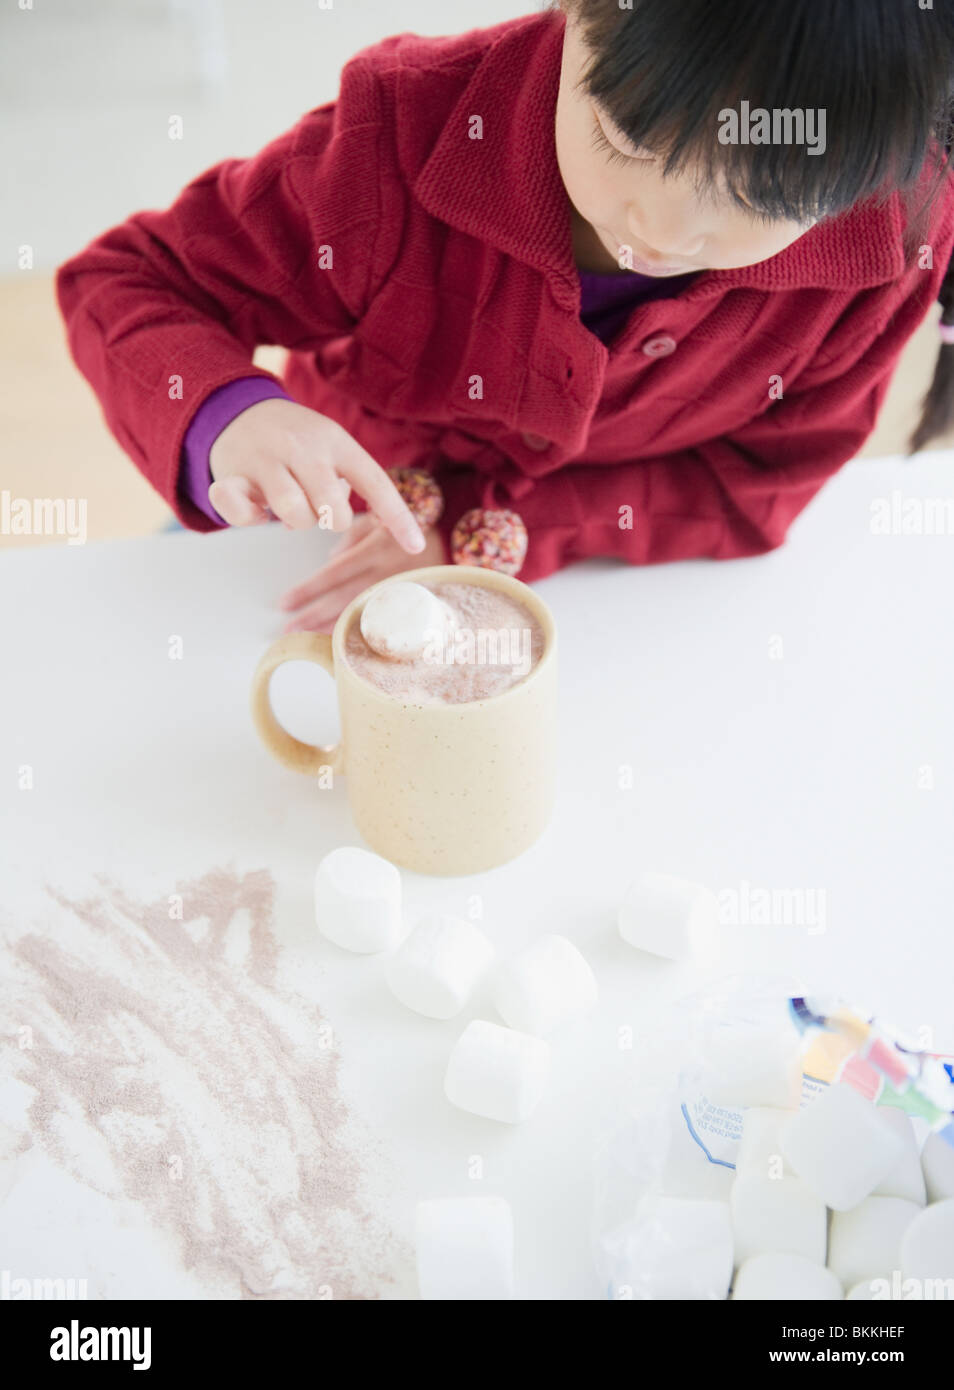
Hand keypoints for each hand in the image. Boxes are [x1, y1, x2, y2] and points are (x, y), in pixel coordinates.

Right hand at [208, 398, 425, 552]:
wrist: (237, 409)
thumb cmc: (296, 441)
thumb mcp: (331, 446)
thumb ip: (352, 480)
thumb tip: (377, 526)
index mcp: (335, 441)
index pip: (374, 482)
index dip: (397, 516)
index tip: (416, 547)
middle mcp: (302, 448)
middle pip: (332, 509)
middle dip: (330, 520)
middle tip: (316, 505)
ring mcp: (266, 459)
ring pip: (294, 514)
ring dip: (296, 522)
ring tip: (290, 505)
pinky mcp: (232, 475)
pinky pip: (244, 514)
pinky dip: (251, 519)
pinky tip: (256, 507)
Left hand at [279, 513, 447, 631]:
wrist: (460, 540)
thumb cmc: (416, 526)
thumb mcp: (382, 519)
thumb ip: (354, 535)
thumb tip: (330, 558)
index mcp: (376, 550)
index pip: (334, 574)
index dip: (308, 590)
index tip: (285, 603)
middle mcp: (387, 574)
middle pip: (343, 600)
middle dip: (313, 616)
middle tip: (288, 629)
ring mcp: (400, 594)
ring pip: (361, 617)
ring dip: (330, 629)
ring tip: (306, 638)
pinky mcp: (413, 607)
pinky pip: (381, 625)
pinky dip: (360, 634)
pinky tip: (341, 642)